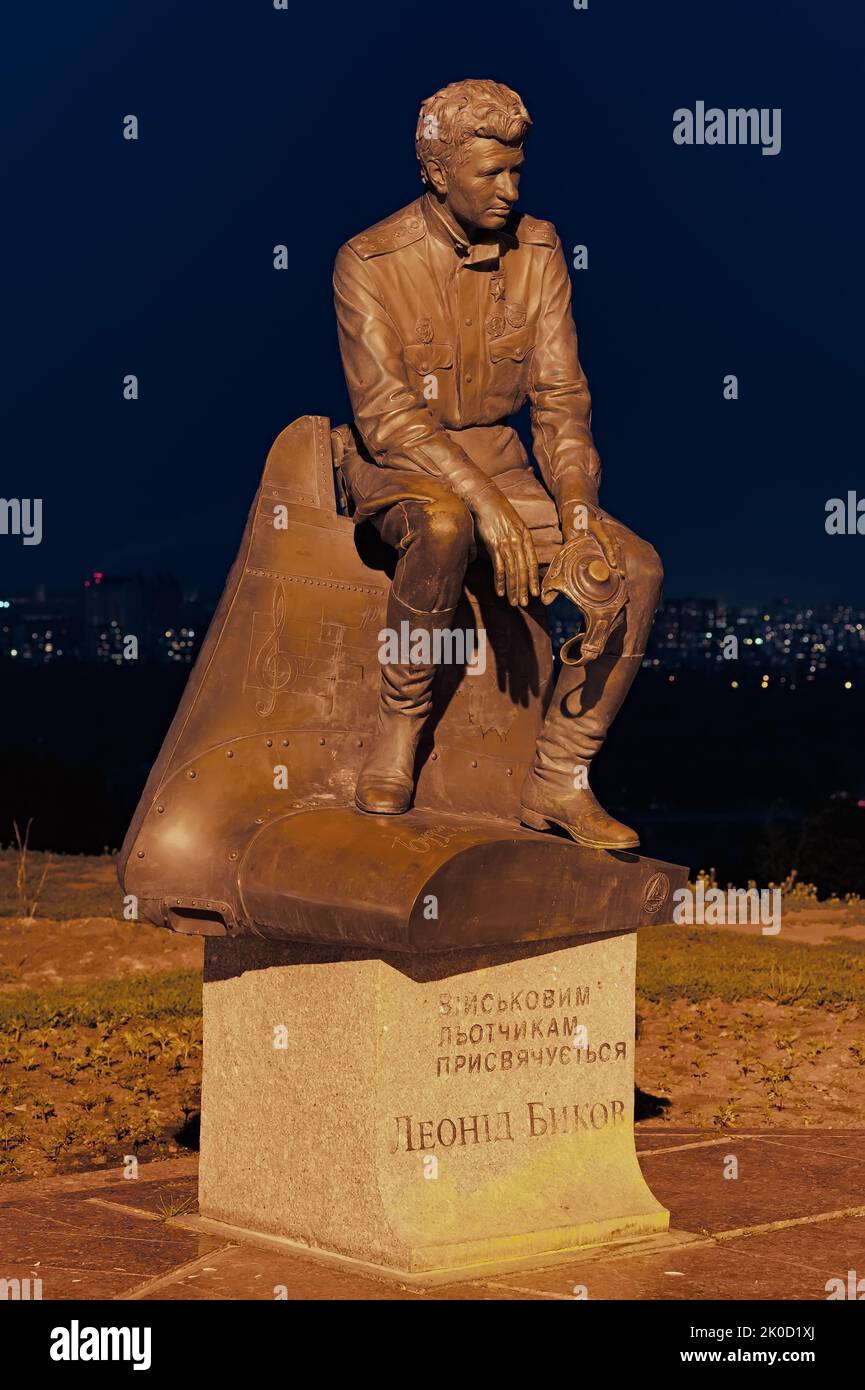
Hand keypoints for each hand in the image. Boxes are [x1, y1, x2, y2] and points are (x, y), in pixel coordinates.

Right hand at [471, 488, 539, 606]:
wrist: (485, 500)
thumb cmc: (498, 512)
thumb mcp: (514, 525)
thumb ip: (518, 541)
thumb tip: (519, 556)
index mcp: (525, 537)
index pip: (533, 563)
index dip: (534, 579)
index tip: (536, 593)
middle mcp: (518, 542)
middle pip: (523, 570)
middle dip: (524, 589)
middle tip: (524, 603)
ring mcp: (507, 544)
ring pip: (513, 571)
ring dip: (513, 589)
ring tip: (514, 602)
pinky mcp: (494, 545)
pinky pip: (499, 567)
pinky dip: (500, 581)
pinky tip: (501, 591)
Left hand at [560, 498, 620, 571]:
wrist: (577, 511)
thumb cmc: (573, 522)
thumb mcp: (570, 532)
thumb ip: (572, 545)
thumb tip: (567, 562)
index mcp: (597, 527)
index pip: (606, 541)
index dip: (610, 554)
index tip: (613, 565)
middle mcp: (606, 531)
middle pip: (615, 547)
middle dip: (619, 561)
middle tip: (622, 574)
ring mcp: (608, 535)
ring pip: (617, 549)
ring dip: (621, 562)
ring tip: (623, 575)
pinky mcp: (607, 540)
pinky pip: (615, 551)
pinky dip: (618, 560)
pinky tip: (620, 571)